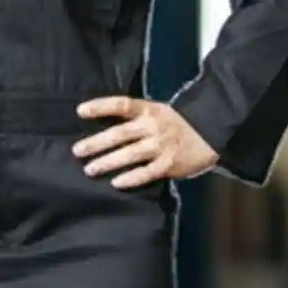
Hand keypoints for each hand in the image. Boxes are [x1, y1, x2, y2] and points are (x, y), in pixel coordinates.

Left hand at [72, 96, 219, 188]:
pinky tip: (116, 183)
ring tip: (90, 169)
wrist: (211, 131)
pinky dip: (131, 178)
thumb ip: (135, 118)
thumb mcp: (157, 111)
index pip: (121, 104)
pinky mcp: (168, 164)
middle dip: (96, 143)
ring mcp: (160, 146)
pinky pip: (146, 173)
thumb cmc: (176, 123)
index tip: (80, 111)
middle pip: (120, 134)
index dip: (101, 106)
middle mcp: (152, 126)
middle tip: (77, 151)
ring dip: (108, 162)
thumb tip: (103, 126)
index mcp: (149, 110)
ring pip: (129, 154)